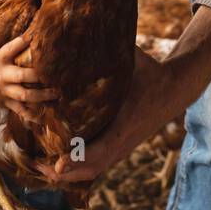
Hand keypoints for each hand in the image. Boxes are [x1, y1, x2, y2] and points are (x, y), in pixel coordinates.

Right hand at [0, 23, 57, 117]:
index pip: (11, 48)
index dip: (23, 41)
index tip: (37, 34)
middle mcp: (3, 76)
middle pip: (23, 76)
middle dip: (39, 74)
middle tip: (56, 71)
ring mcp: (5, 91)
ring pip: (25, 95)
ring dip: (42, 96)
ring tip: (57, 93)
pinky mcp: (6, 102)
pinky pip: (21, 111)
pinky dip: (32, 115)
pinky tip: (45, 116)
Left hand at [32, 45, 169, 182]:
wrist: (173, 91)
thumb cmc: (150, 74)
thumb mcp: (133, 61)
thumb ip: (110, 51)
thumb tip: (82, 36)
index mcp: (124, 125)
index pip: (99, 150)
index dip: (77, 159)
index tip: (57, 163)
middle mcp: (122, 143)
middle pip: (91, 168)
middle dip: (63, 171)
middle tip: (37, 166)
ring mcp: (121, 148)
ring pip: (93, 170)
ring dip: (68, 173)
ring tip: (40, 167)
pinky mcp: (119, 148)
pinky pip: (97, 165)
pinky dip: (77, 168)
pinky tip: (57, 163)